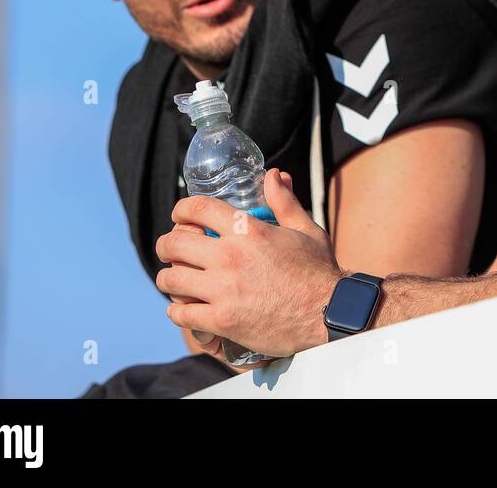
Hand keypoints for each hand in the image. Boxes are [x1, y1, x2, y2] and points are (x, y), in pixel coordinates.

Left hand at [157, 170, 341, 356]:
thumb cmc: (318, 271)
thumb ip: (284, 201)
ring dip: (169, 278)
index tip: (179, 216)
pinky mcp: (222, 321)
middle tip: (171, 250)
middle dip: (166, 245)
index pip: (199, 208)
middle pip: (174, 243)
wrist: (329, 313)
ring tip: (176, 280)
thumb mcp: (305, 229)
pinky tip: (184, 308)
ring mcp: (223, 290)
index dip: (181, 209)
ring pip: (170, 279)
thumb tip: (273, 175)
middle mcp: (230, 257)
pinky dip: (178, 311)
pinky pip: (180, 313)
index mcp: (249, 231)